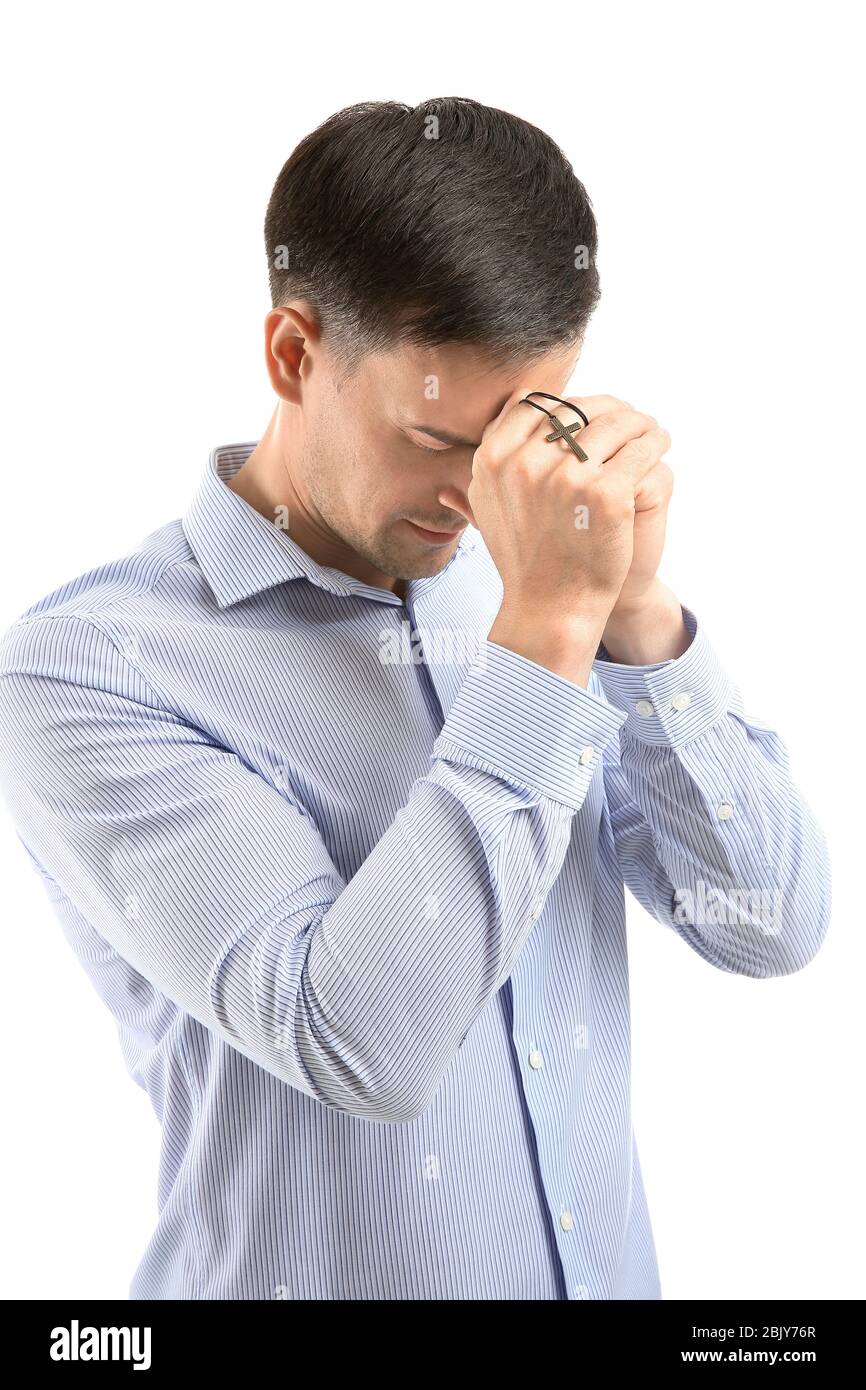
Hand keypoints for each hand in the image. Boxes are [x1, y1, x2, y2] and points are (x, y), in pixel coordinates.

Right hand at [438, 392, 670, 683]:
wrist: (551, 608)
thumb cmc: (525, 559)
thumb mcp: (489, 506)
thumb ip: (488, 463)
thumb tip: (503, 409)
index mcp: (494, 459)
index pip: (536, 404)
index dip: (567, 405)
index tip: (587, 416)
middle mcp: (525, 463)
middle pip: (578, 410)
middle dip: (607, 411)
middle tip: (628, 419)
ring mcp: (567, 477)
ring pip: (616, 424)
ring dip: (638, 424)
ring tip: (649, 431)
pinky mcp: (607, 494)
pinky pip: (641, 450)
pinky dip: (655, 443)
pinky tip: (659, 446)